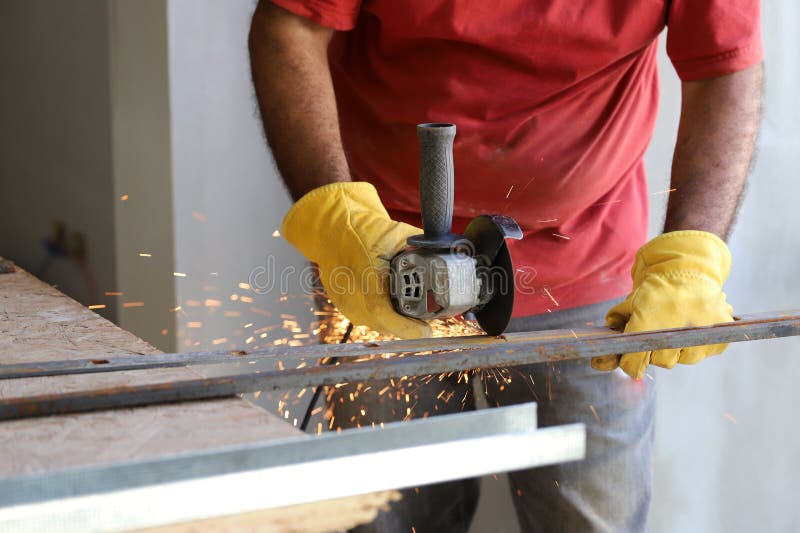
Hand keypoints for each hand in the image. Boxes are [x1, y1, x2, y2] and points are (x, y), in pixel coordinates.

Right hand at [282, 182, 430, 338]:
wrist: (332, 229)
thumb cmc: (361, 228)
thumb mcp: (396, 232)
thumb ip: (420, 246)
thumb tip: (445, 256)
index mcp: (365, 275)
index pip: (383, 313)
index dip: (406, 328)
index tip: (426, 332)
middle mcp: (352, 295)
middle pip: (388, 324)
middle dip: (410, 323)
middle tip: (428, 315)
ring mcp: (347, 304)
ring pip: (380, 324)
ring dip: (397, 319)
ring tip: (411, 306)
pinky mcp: (345, 307)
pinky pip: (371, 319)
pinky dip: (385, 313)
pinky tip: (393, 301)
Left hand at [591, 231, 733, 379]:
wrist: (688, 269)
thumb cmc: (657, 288)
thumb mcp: (631, 304)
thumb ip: (618, 330)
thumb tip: (601, 361)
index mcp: (649, 324)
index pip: (634, 363)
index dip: (629, 363)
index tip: (628, 360)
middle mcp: (676, 333)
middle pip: (661, 361)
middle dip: (654, 351)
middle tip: (656, 333)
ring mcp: (701, 336)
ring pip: (683, 358)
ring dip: (677, 348)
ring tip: (677, 325)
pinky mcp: (719, 338)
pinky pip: (702, 351)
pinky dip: (696, 343)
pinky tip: (692, 324)